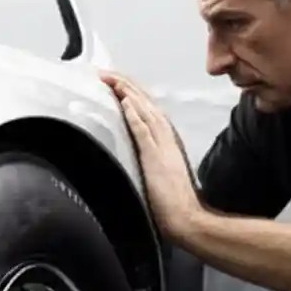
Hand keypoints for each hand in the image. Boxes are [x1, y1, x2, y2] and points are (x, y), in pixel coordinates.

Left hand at [100, 70, 203, 240]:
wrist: (185, 218)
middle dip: (125, 84)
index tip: (114, 83)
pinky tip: (124, 101)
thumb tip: (135, 153)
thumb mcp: (158, 173)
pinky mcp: (156, 157)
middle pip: (145, 102)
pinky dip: (134, 114)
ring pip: (144, 110)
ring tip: (110, 78)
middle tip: (105, 72)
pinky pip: (143, 130)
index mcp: (165, 140)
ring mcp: (162, 145)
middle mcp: (165, 137)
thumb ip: (149, 158)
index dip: (131, 93)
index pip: (147, 109)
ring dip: (127, 92)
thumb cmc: (171, 201)